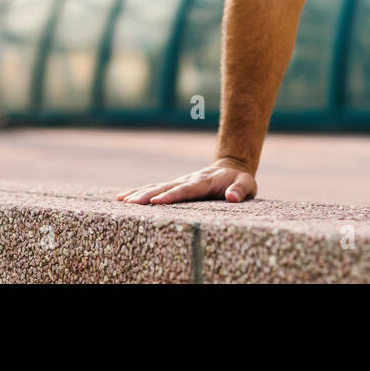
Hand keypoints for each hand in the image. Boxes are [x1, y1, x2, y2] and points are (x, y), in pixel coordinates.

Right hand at [115, 160, 256, 204]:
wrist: (231, 167)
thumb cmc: (239, 180)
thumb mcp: (247, 184)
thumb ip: (241, 190)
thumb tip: (232, 198)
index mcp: (204, 182)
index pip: (185, 190)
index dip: (171, 195)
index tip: (156, 202)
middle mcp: (188, 180)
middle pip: (165, 187)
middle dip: (147, 195)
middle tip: (130, 203)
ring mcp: (179, 182)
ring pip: (156, 186)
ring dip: (139, 193)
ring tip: (122, 201)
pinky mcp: (174, 186)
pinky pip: (155, 188)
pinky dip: (139, 192)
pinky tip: (124, 199)